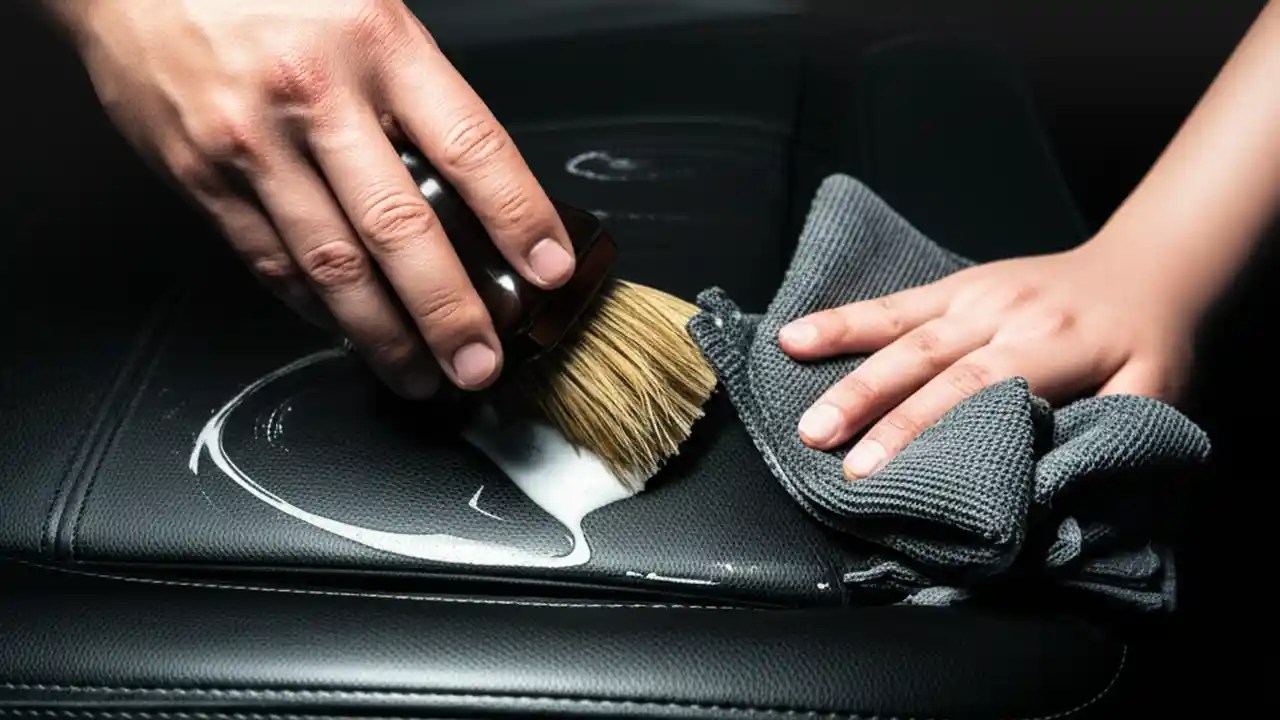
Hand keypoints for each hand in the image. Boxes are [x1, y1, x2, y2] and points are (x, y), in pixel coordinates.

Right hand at [46, 0, 574, 395]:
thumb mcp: (366, 7)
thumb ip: (417, 89)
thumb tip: (478, 183)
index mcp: (377, 42)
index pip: (470, 147)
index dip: (519, 218)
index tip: (548, 269)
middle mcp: (315, 95)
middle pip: (401, 228)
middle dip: (450, 311)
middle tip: (480, 363)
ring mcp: (253, 142)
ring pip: (332, 264)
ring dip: (383, 334)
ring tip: (419, 374)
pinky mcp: (201, 176)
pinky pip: (270, 260)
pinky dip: (314, 308)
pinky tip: (346, 331)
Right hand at [777, 244, 1195, 478]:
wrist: (1146, 267)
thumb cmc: (1149, 345)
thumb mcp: (1157, 392)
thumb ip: (1109, 429)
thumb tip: (1044, 480)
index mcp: (1055, 343)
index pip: (975, 388)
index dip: (919, 426)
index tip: (872, 469)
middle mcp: (1007, 312)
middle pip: (927, 359)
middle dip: (867, 401)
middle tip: (817, 442)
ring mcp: (976, 294)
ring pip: (902, 331)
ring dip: (844, 368)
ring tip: (803, 409)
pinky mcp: (957, 286)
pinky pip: (895, 304)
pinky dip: (842, 321)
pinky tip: (793, 337)